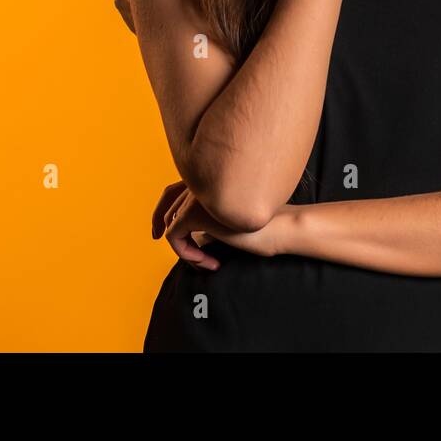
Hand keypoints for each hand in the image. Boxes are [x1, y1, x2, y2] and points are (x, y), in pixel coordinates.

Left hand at [152, 182, 293, 268]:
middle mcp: (200, 181)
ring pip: (171, 224)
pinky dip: (187, 254)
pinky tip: (210, 263)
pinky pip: (174, 236)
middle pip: (166, 203)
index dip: (162, 211)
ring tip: (208, 262)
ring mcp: (197, 194)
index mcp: (209, 177)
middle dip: (161, 225)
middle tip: (162, 243)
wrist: (282, 226)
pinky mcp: (194, 211)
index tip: (158, 231)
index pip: (173, 190)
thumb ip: (206, 219)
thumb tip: (186, 234)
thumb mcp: (228, 219)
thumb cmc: (264, 225)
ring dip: (185, 248)